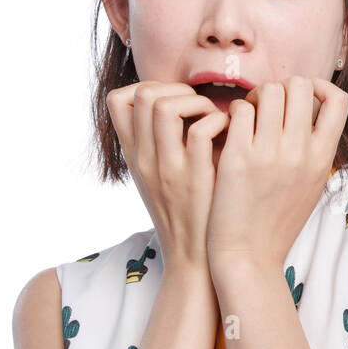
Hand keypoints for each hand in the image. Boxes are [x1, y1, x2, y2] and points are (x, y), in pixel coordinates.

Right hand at [105, 80, 228, 269]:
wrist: (194, 262)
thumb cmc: (190, 215)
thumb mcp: (162, 179)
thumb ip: (164, 144)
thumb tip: (183, 104)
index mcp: (134, 157)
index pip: (117, 100)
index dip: (148, 86)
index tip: (176, 102)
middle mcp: (145, 159)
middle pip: (143, 93)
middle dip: (177, 88)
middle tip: (200, 108)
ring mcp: (168, 169)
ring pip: (164, 105)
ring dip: (196, 100)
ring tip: (214, 119)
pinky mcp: (195, 180)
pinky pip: (200, 131)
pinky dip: (218, 121)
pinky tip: (230, 134)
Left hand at [206, 75, 347, 274]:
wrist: (249, 256)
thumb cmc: (277, 222)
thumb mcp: (311, 186)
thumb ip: (315, 150)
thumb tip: (312, 114)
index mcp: (322, 159)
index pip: (339, 100)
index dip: (321, 87)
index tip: (303, 98)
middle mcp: (300, 152)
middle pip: (300, 85)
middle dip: (282, 88)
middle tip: (267, 107)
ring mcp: (270, 154)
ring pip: (269, 90)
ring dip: (257, 96)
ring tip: (248, 116)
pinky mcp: (238, 158)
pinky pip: (239, 110)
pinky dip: (235, 113)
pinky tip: (230, 131)